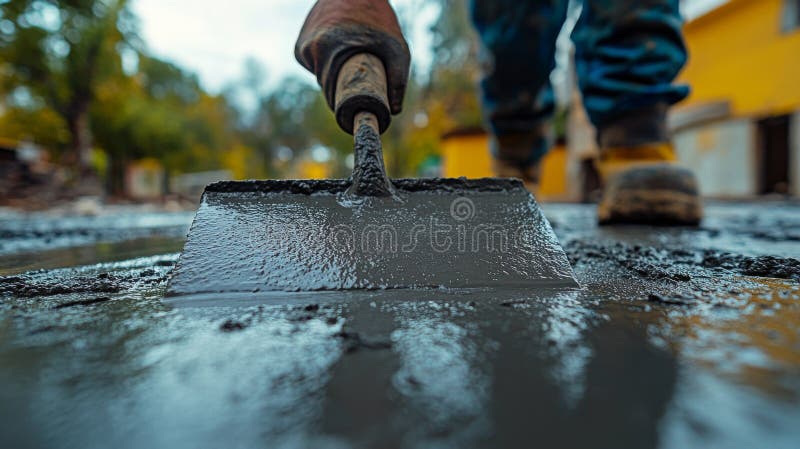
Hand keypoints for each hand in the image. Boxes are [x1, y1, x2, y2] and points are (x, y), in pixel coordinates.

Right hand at [295, 0, 410, 115]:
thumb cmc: (377, 16)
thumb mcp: (396, 47)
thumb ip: (398, 79)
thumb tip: (394, 111)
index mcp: (328, 50)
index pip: (333, 95)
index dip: (346, 105)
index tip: (357, 111)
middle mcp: (311, 48)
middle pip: (326, 86)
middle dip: (342, 91)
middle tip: (360, 87)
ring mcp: (303, 45)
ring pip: (320, 76)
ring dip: (334, 77)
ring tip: (351, 64)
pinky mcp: (300, 44)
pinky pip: (315, 66)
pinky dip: (326, 64)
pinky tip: (338, 52)